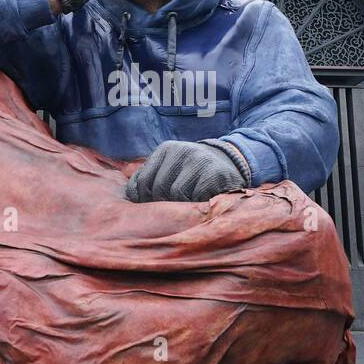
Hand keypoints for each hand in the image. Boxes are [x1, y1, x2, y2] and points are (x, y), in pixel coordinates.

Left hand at [125, 140, 248, 202]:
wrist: (232, 163)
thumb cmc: (195, 172)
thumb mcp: (172, 167)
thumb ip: (151, 177)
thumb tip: (130, 197)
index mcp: (167, 150)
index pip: (143, 180)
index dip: (143, 200)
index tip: (151, 210)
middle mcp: (182, 151)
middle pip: (158, 188)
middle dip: (161, 205)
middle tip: (170, 213)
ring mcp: (199, 161)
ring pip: (175, 194)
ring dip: (179, 206)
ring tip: (185, 207)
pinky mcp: (215, 173)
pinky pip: (195, 197)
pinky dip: (195, 205)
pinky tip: (199, 203)